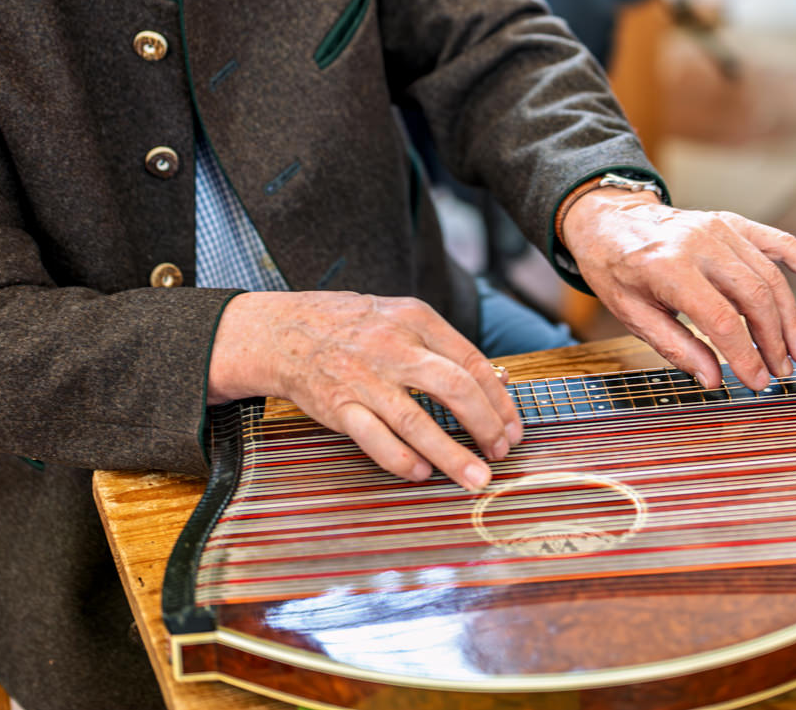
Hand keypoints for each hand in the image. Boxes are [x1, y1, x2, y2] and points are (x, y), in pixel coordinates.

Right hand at [207, 290, 520, 491]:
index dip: (499, 400)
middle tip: (500, 452)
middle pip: (454, 388)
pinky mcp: (338, 406)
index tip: (511, 427)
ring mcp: (364, 378)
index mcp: (416, 319)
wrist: (284, 331)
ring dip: (452, 455)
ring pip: (417, 422)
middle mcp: (393, 346)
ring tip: (476, 478)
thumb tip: (493, 383)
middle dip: (486, 425)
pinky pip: (375, 439)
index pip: (472, 362)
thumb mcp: (400, 317)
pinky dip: (401, 460)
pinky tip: (421, 473)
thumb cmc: (352, 327)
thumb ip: (441, 347)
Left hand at [561, 191, 795, 392]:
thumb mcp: (631, 314)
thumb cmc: (617, 270)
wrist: (610, 219)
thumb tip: (715, 380)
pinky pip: (779, 242)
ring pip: (770, 276)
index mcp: (668, 267)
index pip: (720, 319)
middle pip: (753, 296)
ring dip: (790, 318)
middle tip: (781, 373)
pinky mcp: (733, 222)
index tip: (757, 383)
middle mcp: (699, 243)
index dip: (744, 355)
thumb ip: (676, 347)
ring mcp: (720, 229)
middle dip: (773, 341)